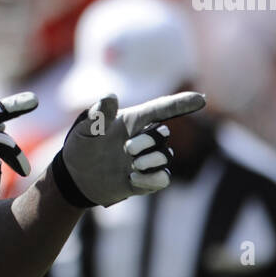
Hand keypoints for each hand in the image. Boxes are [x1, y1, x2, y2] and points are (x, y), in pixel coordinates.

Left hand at [51, 92, 205, 206]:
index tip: (200, 99)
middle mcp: (143, 139)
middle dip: (149, 141)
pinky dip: (151, 179)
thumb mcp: (84, 130)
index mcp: (132, 121)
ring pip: (166, 156)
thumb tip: (111, 96)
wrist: (75, 178)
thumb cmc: (80, 147)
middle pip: (163, 135)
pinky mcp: (146, 180)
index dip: (182, 103)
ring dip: (150, 160)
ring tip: (130, 165)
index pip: (162, 109)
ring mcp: (146, 159)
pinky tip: (131, 179)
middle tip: (127, 150)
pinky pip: (163, 178)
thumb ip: (98, 115)